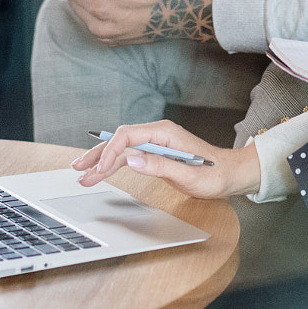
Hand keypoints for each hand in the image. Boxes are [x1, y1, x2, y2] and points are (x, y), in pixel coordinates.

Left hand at [59, 0, 213, 46]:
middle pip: (74, 2)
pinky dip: (97, 12)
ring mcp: (107, 37)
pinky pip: (94, 24)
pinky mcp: (113, 42)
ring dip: (87, 0)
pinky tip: (113, 1)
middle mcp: (101, 27)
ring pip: (83, 14)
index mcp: (104, 7)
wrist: (183, 13)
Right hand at [70, 119, 260, 198]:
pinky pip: (129, 157)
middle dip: (98, 154)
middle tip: (78, 168)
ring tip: (82, 173)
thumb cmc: (213, 174)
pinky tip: (101, 172)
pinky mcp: (155, 154)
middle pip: (119, 140)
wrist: (229, 175)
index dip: (111, 151)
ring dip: (101, 161)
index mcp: (163, 133)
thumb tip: (131, 160)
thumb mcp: (187, 174)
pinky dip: (114, 165)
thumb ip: (158, 165)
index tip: (100, 169)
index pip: (128, 136)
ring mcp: (155, 143)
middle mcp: (157, 134)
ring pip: (121, 150)